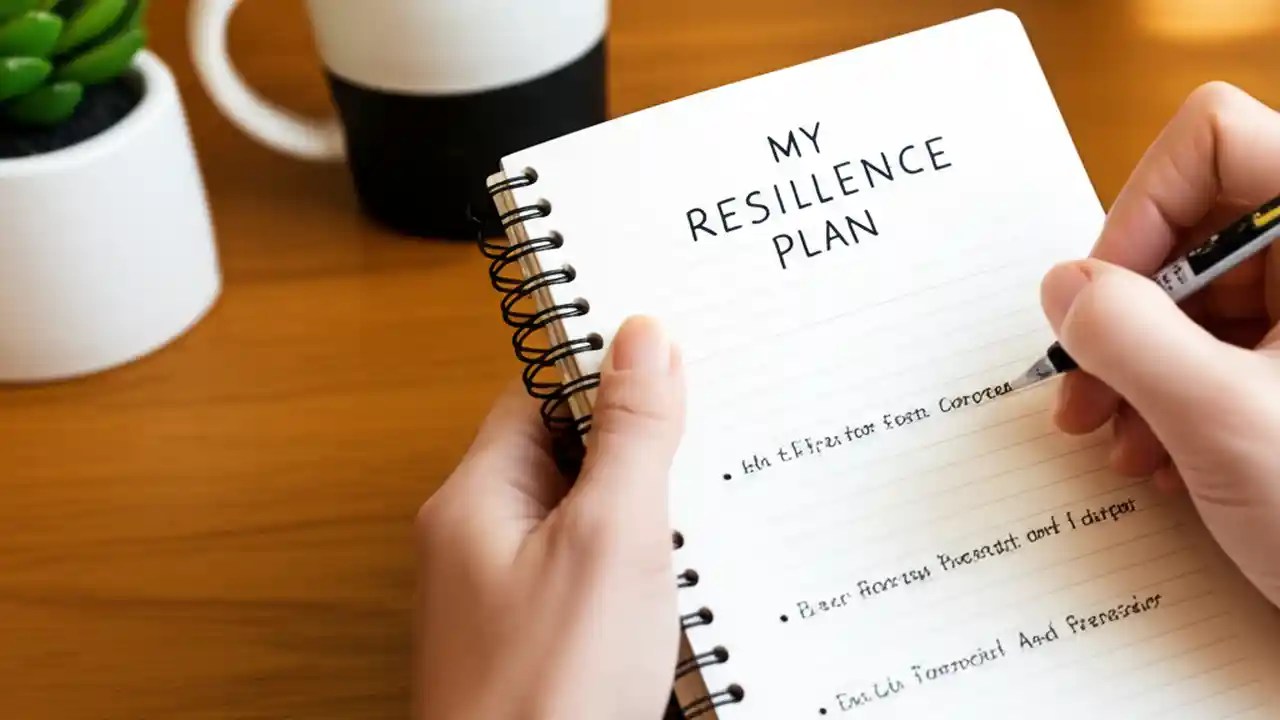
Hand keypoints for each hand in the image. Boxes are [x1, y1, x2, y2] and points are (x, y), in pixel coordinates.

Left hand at [413, 317, 684, 719]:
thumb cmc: (548, 694)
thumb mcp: (611, 540)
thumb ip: (629, 436)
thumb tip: (642, 337)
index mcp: (477, 499)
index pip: (538, 392)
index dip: (602, 365)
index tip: (672, 348)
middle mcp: (481, 542)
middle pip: (565, 454)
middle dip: (637, 440)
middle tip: (715, 425)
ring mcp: (508, 597)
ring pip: (585, 519)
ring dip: (644, 509)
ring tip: (713, 501)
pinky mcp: (540, 643)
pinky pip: (591, 578)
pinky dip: (638, 570)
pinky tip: (685, 578)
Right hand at [1041, 82, 1279, 605]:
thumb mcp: (1222, 420)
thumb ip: (1127, 336)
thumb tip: (1064, 287)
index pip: (1215, 141)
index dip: (1142, 207)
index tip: (1102, 294)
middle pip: (1199, 226)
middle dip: (1126, 313)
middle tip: (1083, 387)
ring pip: (1203, 294)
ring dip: (1141, 367)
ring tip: (1119, 439)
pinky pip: (1227, 345)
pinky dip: (1179, 394)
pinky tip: (1166, 455)